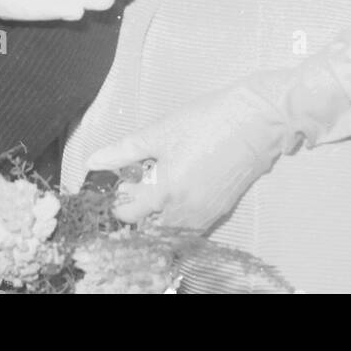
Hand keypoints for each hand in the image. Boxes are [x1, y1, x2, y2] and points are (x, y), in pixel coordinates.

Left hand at [85, 84, 289, 232]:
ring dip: (159, 216)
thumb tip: (94, 161)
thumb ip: (124, 151)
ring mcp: (206, 215)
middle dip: (138, 211)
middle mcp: (185, 213)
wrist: (256, 120)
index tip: (118, 181)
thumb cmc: (207, 120)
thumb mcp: (160, 132)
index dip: (117, 199)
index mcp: (166, 193)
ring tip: (158, 185)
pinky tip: (180, 189)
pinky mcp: (221, 211)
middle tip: (137, 184)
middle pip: (148, 228)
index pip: (127, 214)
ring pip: (171, 231)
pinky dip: (179, 216)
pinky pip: (192, 227)